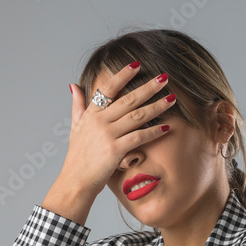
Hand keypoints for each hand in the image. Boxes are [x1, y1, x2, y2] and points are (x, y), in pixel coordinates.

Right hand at [42, 63, 175, 223]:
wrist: (75, 181)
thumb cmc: (78, 156)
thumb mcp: (75, 128)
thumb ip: (77, 106)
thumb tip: (73, 86)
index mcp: (91, 114)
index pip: (108, 88)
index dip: (122, 75)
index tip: (137, 65)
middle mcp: (100, 121)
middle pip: (128, 99)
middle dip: (148, 87)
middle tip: (164, 77)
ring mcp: (108, 135)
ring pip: (137, 116)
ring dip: (156, 107)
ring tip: (171, 99)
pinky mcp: (115, 150)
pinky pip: (139, 137)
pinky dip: (153, 131)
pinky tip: (166, 127)